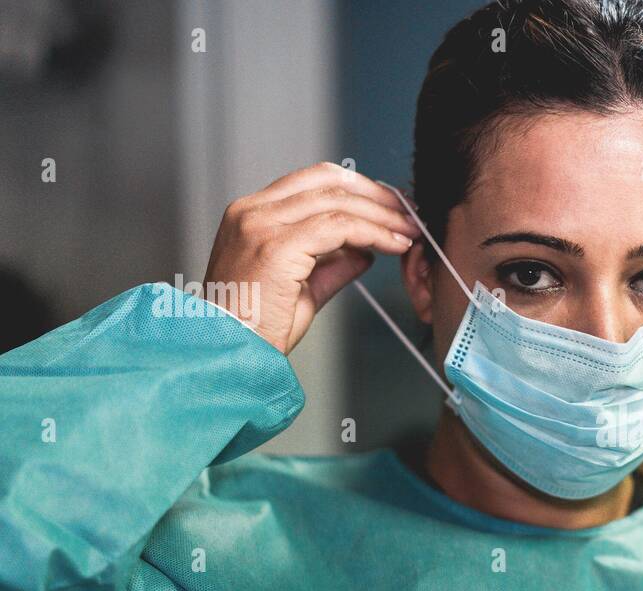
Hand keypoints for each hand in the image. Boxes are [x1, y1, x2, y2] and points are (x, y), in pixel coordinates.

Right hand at [202, 162, 421, 354]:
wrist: (228, 353)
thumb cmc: (257, 329)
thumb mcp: (302, 289)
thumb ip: (332, 264)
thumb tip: (364, 250)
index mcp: (252, 214)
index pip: (313, 181)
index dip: (359, 188)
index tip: (391, 206)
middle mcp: (252, 211)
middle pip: (328, 181)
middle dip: (377, 195)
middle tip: (409, 213)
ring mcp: (261, 225)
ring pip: (337, 201)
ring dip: (382, 215)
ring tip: (410, 231)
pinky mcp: (276, 247)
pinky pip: (338, 227)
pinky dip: (373, 232)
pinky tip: (394, 245)